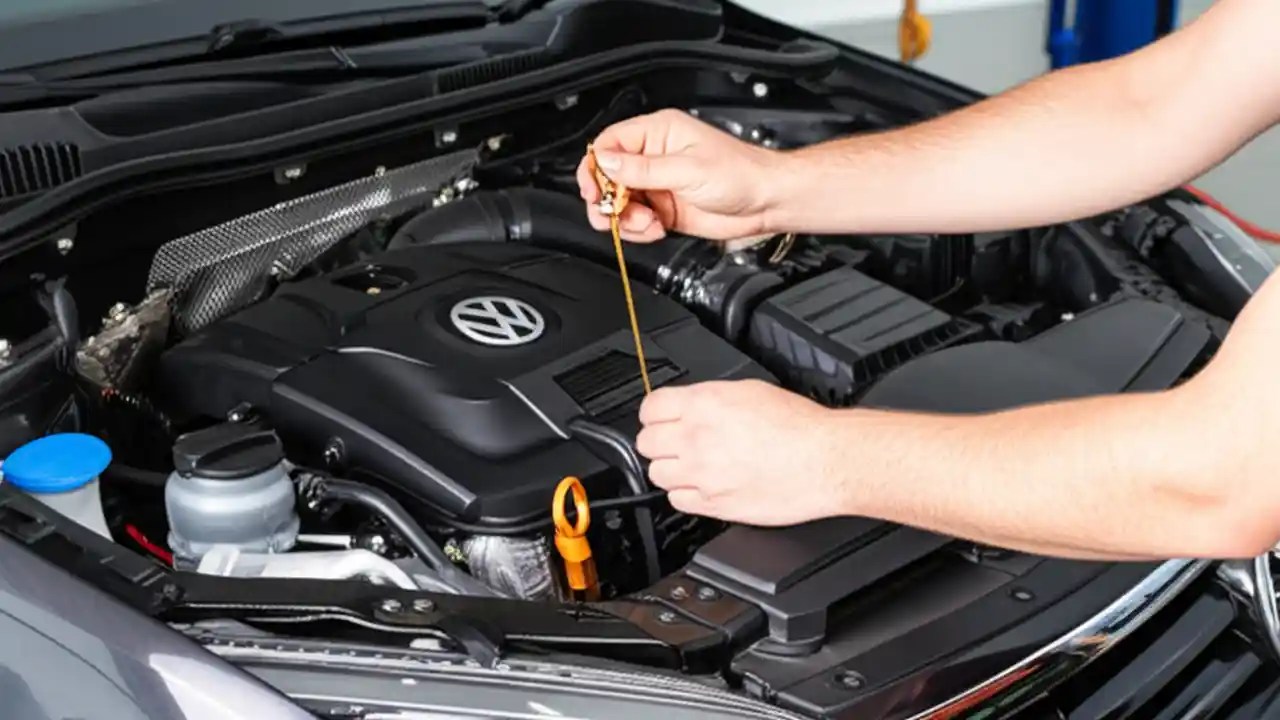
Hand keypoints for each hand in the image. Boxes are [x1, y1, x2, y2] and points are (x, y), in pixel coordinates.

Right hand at [576, 109, 783, 242]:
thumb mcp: (688, 169)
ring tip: (644, 223)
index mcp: (658, 133)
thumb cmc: (741, 173)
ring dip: (624, 218)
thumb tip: (606, 163)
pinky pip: (634, 220)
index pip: (610, 144)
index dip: (596, 167)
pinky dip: (637, 230)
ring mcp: (657, 184)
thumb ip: (643, 169)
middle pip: (608, 176)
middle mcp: (653, 157)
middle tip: (614, 212)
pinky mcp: (662, 209)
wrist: (766, 202)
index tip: (596, 189)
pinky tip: (654, 229)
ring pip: (618, 202)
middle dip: (608, 198)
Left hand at [635, 379, 851, 525]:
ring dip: (671, 469)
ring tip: (693, 465)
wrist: (826, 460)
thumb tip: (691, 407)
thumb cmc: (800, 426)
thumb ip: (710, 399)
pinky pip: (678, 501)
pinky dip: (686, 494)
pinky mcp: (713, 504)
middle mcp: (696, 438)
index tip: (661, 419)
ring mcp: (702, 474)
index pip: (649, 408)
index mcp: (703, 404)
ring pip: (657, 474)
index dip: (655, 414)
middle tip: (676, 442)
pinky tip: (705, 485)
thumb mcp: (749, 390)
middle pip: (646, 443)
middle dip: (659, 441)